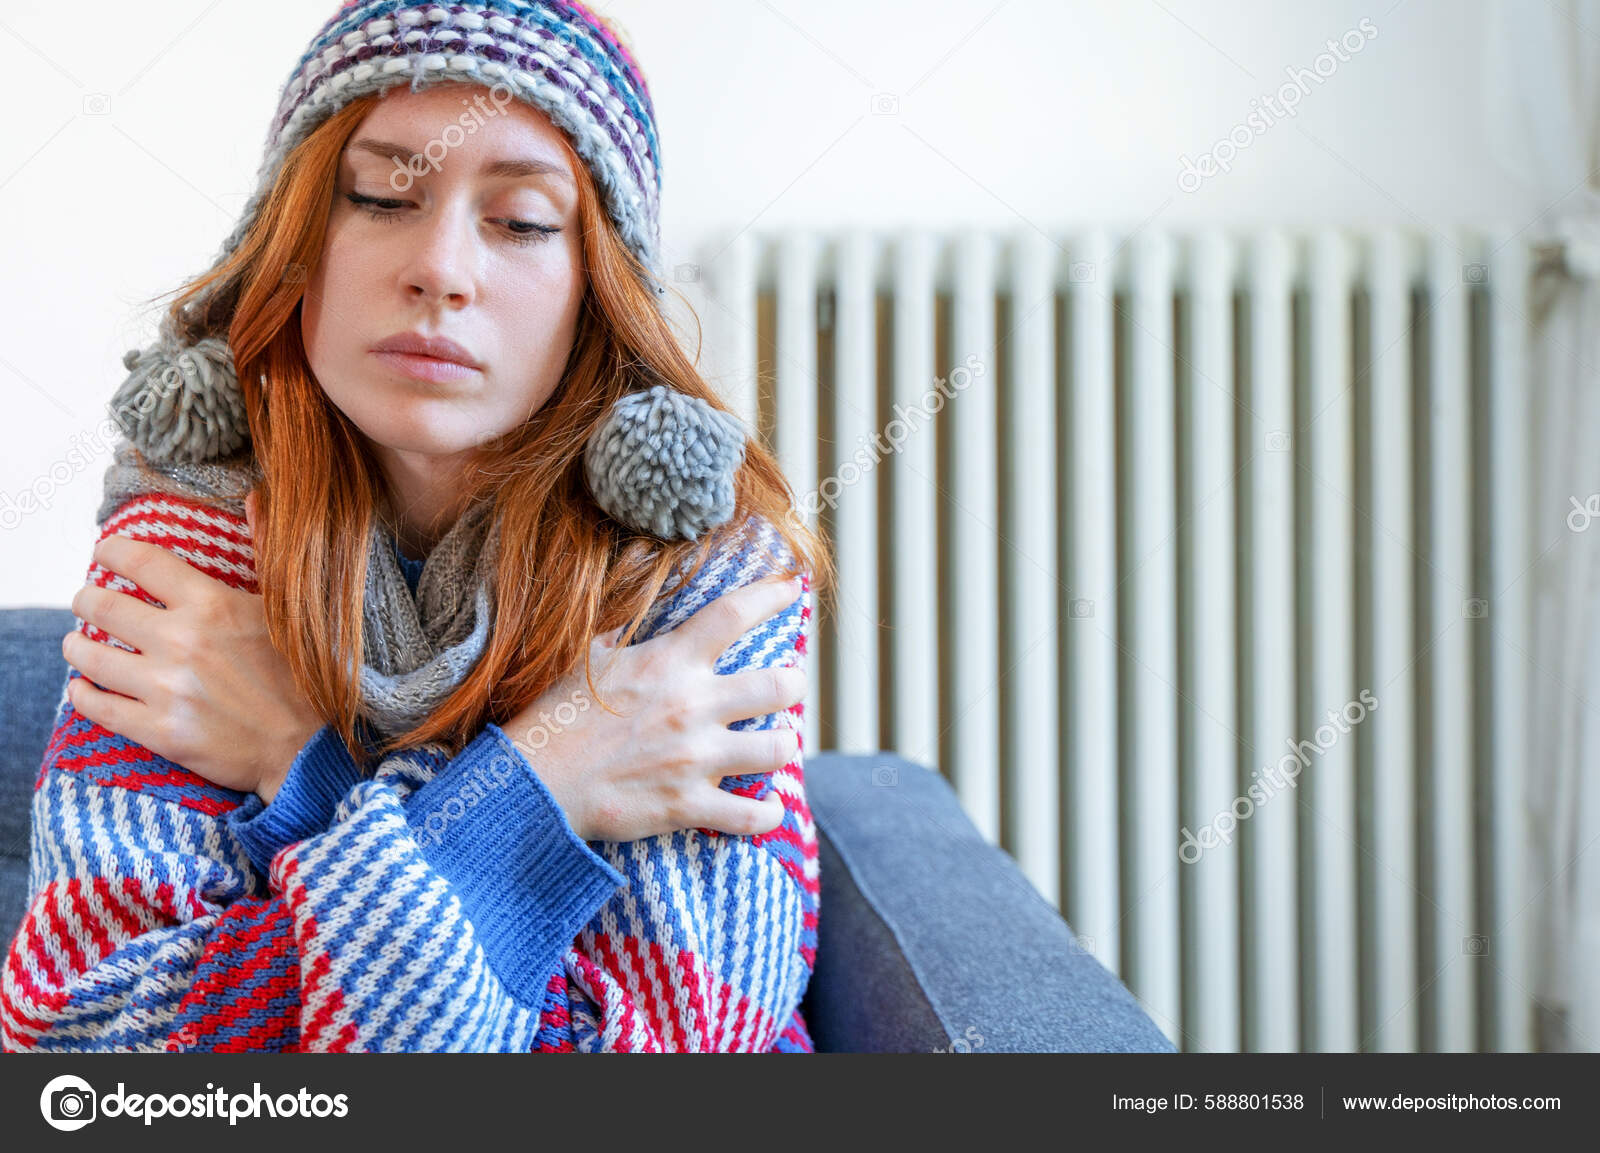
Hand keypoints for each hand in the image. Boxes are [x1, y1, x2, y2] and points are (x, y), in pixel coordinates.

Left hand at [61, 490, 324, 802]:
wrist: (308, 746)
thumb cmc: (302, 674)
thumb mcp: (287, 605)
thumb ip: (264, 547)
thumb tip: (256, 497)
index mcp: (211, 604)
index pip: (139, 561)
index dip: (111, 552)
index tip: (105, 554)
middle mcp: (181, 642)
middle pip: (99, 606)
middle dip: (86, 600)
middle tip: (89, 603)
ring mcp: (165, 688)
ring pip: (88, 657)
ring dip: (77, 646)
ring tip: (81, 645)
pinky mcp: (158, 731)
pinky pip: (96, 706)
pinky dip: (82, 693)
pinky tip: (84, 688)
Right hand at [501, 572, 806, 842]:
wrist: (531, 782)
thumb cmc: (555, 715)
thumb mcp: (589, 655)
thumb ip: (625, 624)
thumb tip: (637, 581)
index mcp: (668, 661)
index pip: (733, 614)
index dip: (771, 596)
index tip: (791, 587)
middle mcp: (692, 705)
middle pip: (779, 685)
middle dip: (792, 683)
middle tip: (786, 687)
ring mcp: (694, 758)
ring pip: (778, 747)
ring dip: (782, 745)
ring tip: (774, 744)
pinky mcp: (688, 805)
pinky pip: (753, 814)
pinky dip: (768, 813)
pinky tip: (768, 806)